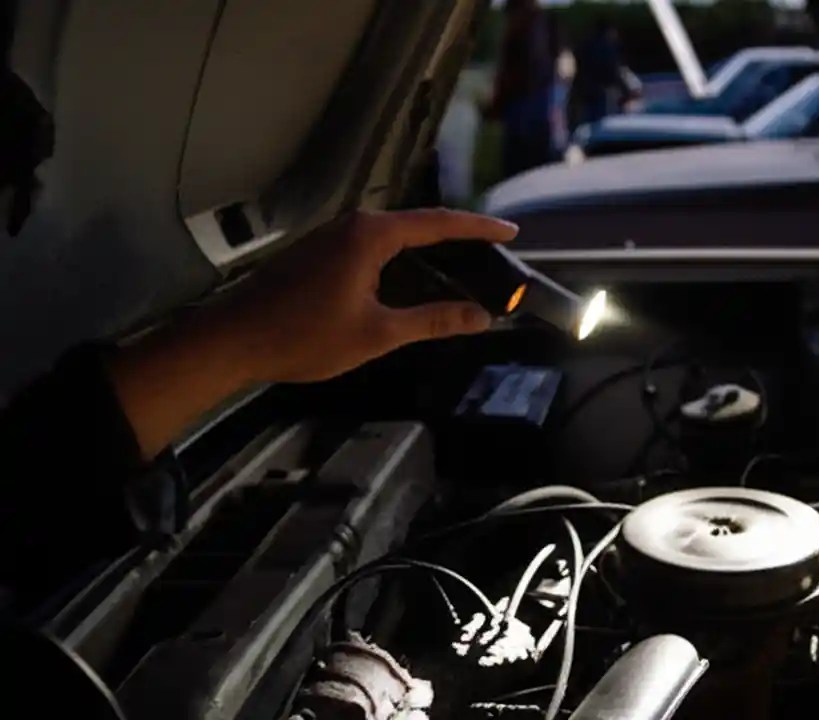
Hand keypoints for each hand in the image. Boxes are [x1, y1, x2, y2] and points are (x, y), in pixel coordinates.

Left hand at [212, 209, 518, 383]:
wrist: (231, 340)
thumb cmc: (303, 336)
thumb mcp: (377, 334)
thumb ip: (432, 320)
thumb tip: (480, 317)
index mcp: (371, 235)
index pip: (439, 223)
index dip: (479, 228)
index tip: (511, 232)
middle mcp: (352, 226)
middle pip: (418, 225)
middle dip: (458, 240)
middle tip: (491, 256)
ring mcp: (331, 237)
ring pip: (393, 237)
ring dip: (428, 252)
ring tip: (461, 271)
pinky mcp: (318, 254)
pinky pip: (372, 248)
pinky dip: (401, 261)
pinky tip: (411, 284)